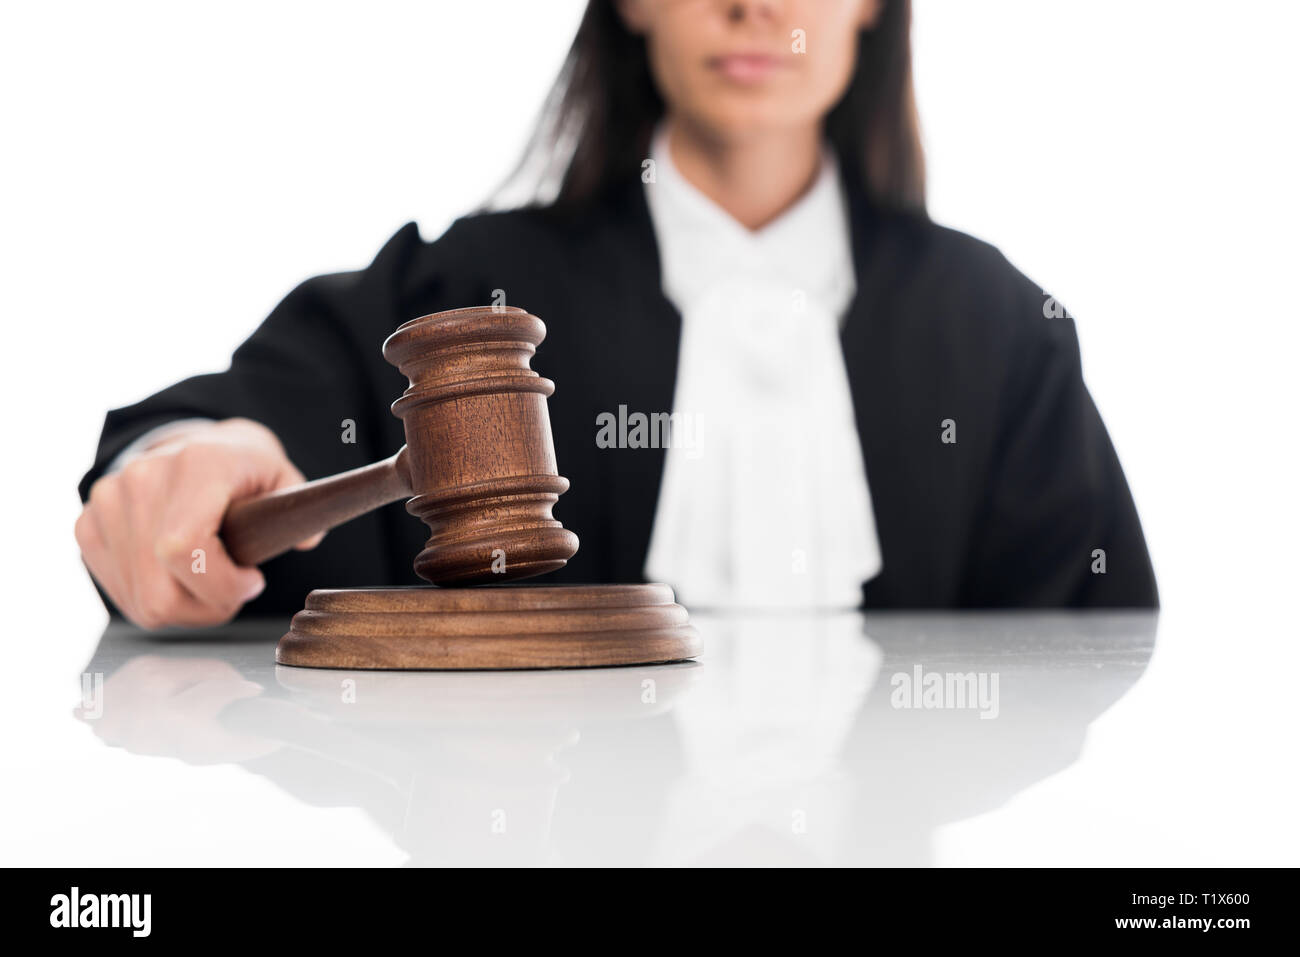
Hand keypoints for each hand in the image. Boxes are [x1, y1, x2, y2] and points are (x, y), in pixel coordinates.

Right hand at [75, 418, 321, 628]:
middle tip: (235, 592)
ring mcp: (109, 504)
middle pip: (160, 591)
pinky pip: (121, 592)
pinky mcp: (88, 526)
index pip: (182, 548)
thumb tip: (306, 538)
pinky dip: (156, 600)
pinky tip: (181, 580)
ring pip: (142, 601)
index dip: (220, 584)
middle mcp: (142, 479)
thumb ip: (298, 505)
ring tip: (211, 585)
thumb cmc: (239, 467)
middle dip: (208, 607)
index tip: (252, 581)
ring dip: (185, 609)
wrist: (188, 444)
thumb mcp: (278, 474)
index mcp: (195, 465)